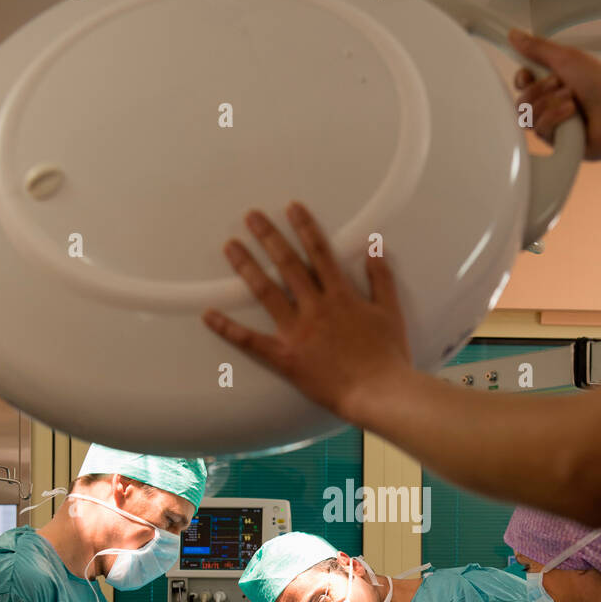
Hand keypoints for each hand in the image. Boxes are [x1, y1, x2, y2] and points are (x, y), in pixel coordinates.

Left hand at [203, 203, 412, 422]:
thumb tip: (374, 251)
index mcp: (341, 296)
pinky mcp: (286, 357)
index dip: (305, 227)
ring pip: (267, 293)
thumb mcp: (391, 313)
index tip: (292, 208)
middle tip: (251, 217)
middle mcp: (316, 308)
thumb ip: (381, 280)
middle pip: (288, 264)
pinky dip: (228, 328)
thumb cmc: (388, 358)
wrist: (379, 393)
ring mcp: (298, 332)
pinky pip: (251, 341)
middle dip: (269, 237)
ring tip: (231, 246)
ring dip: (247, 267)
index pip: (320, 252)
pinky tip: (209, 314)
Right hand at [509, 29, 600, 160]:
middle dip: (540, 90)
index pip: (522, 82)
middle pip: (521, 99)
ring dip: (550, 104)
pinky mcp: (556, 141)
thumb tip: (515, 35)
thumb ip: (537, 48)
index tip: (529, 75)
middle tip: (561, 84)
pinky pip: (540, 130)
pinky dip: (555, 119)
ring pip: (528, 116)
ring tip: (572, 101)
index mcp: (553, 81)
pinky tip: (572, 116)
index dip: (522, 78)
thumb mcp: (567, 58)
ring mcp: (553, 123)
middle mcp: (551, 102)